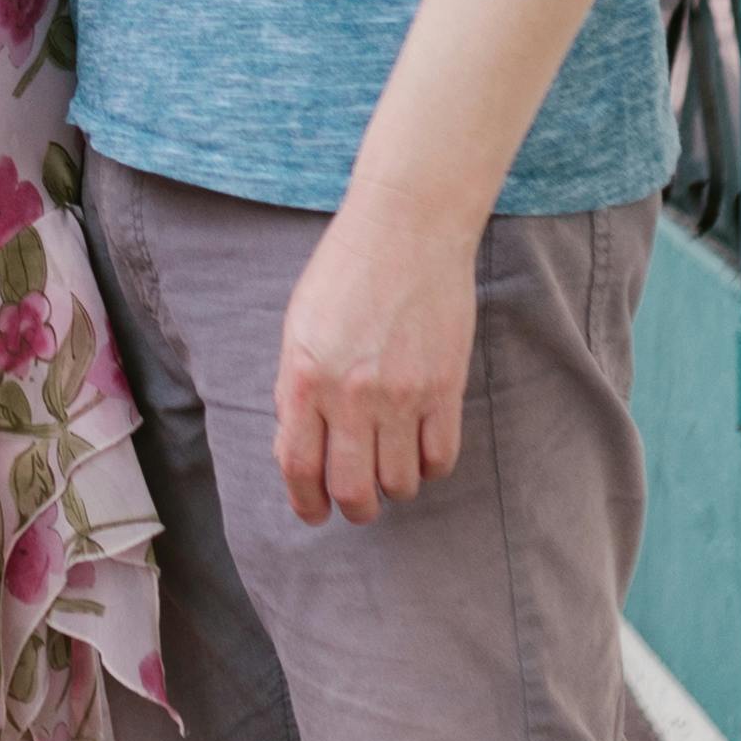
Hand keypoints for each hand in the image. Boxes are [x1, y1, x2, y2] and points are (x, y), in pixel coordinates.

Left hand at [272, 200, 480, 524]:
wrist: (408, 227)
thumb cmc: (347, 271)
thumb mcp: (299, 327)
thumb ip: (294, 388)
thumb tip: (298, 445)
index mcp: (304, 377)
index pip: (298, 465)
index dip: (305, 502)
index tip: (314, 513)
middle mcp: (351, 394)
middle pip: (352, 489)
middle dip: (353, 509)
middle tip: (357, 505)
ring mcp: (402, 393)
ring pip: (400, 482)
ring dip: (393, 489)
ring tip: (391, 473)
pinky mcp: (445, 386)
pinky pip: (441, 457)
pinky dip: (430, 468)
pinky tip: (422, 452)